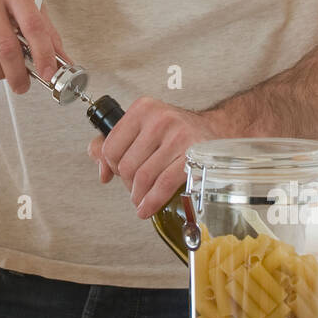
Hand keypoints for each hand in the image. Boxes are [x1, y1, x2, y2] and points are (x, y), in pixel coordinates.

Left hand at [88, 96, 216, 218]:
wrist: (217, 131)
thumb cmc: (176, 133)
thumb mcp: (143, 129)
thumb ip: (113, 143)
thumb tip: (100, 169)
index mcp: (142, 109)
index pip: (110, 148)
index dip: (111, 168)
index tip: (119, 175)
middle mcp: (160, 118)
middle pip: (126, 166)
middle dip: (128, 185)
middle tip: (136, 189)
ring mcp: (179, 135)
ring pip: (143, 177)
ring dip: (140, 196)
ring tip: (142, 201)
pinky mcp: (194, 154)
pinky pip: (164, 183)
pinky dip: (152, 201)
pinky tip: (148, 208)